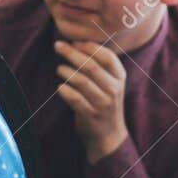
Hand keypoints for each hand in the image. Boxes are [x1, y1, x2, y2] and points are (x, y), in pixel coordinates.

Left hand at [54, 40, 128, 163]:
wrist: (109, 135)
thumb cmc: (104, 102)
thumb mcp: (109, 83)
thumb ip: (98, 65)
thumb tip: (76, 43)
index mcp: (119, 77)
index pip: (107, 56)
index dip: (89, 47)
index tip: (74, 41)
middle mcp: (114, 89)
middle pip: (90, 66)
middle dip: (72, 53)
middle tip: (58, 46)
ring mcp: (103, 103)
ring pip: (81, 81)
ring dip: (66, 71)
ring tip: (59, 68)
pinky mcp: (90, 115)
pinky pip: (75, 98)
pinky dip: (65, 90)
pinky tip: (60, 87)